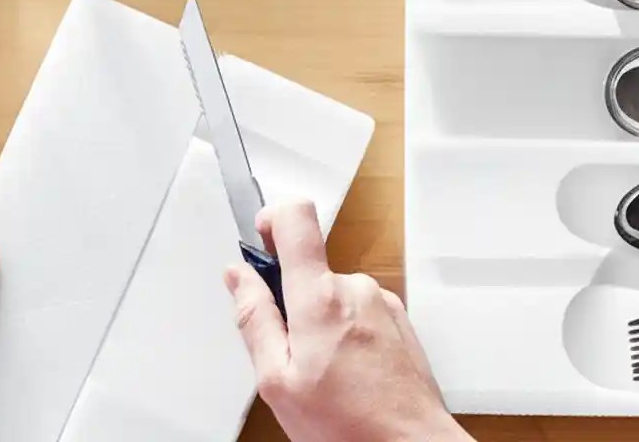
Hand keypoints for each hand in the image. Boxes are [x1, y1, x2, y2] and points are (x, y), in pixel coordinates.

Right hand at [224, 200, 469, 441]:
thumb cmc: (348, 425)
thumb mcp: (277, 380)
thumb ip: (254, 319)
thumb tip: (238, 277)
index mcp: (320, 297)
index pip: (296, 218)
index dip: (273, 218)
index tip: (261, 237)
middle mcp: (356, 289)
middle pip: (310, 268)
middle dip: (292, 302)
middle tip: (292, 352)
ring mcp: (383, 303)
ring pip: (334, 295)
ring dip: (321, 323)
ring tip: (325, 373)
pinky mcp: (400, 319)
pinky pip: (359, 311)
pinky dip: (347, 334)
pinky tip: (348, 373)